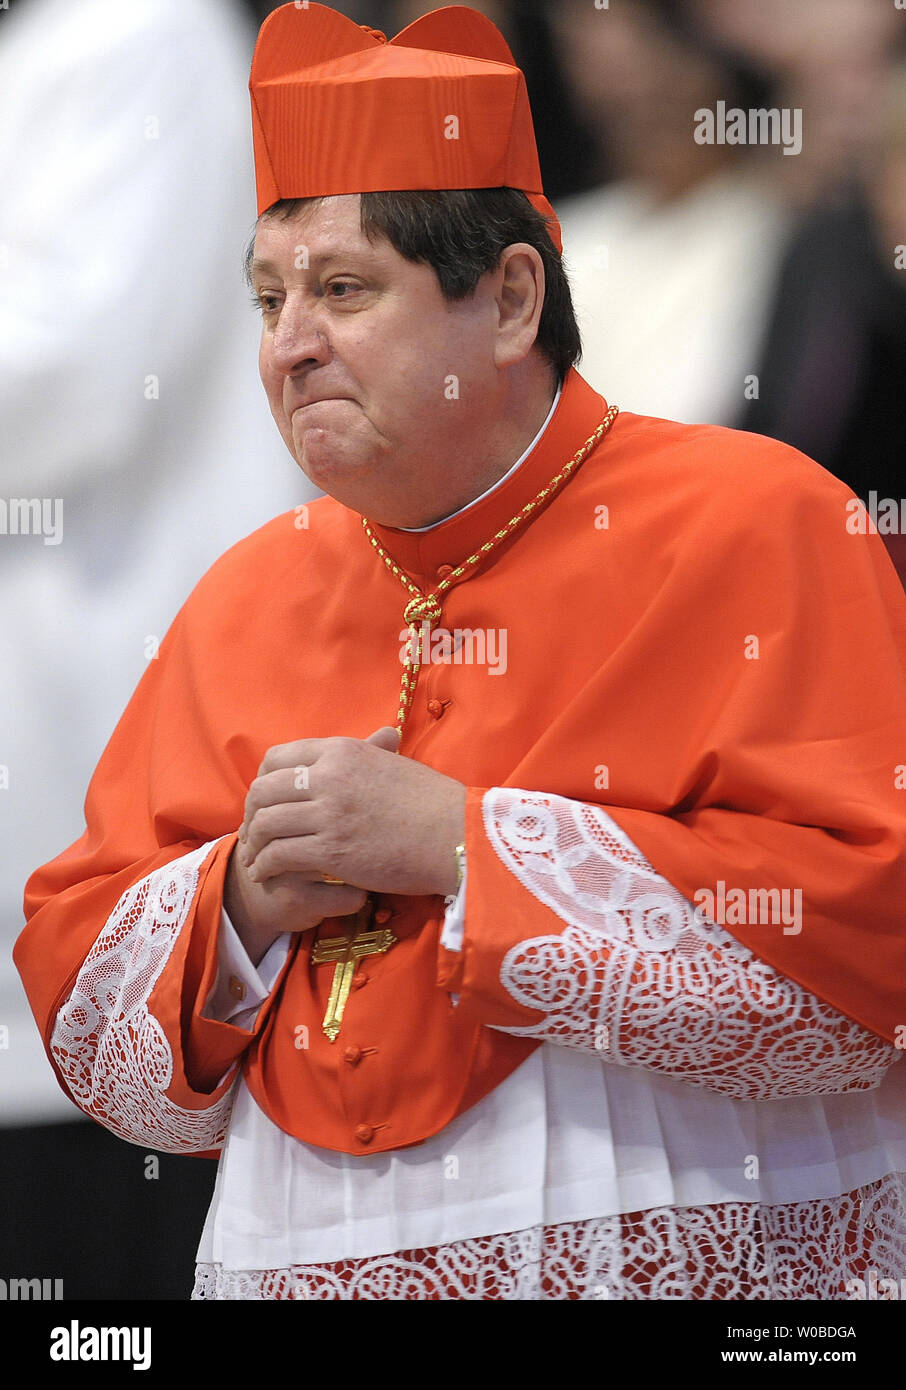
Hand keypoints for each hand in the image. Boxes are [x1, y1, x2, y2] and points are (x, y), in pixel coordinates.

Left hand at [226, 727, 465, 961]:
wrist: (455, 834)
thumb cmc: (433, 801)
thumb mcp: (398, 763)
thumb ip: (376, 751)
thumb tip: (383, 736)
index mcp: (342, 750)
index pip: (278, 757)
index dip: (263, 781)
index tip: (264, 801)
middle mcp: (328, 776)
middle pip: (264, 790)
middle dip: (251, 814)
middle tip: (252, 833)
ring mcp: (327, 814)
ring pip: (266, 824)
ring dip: (253, 844)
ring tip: (253, 859)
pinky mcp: (330, 851)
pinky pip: (279, 855)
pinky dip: (265, 866)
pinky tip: (265, 875)